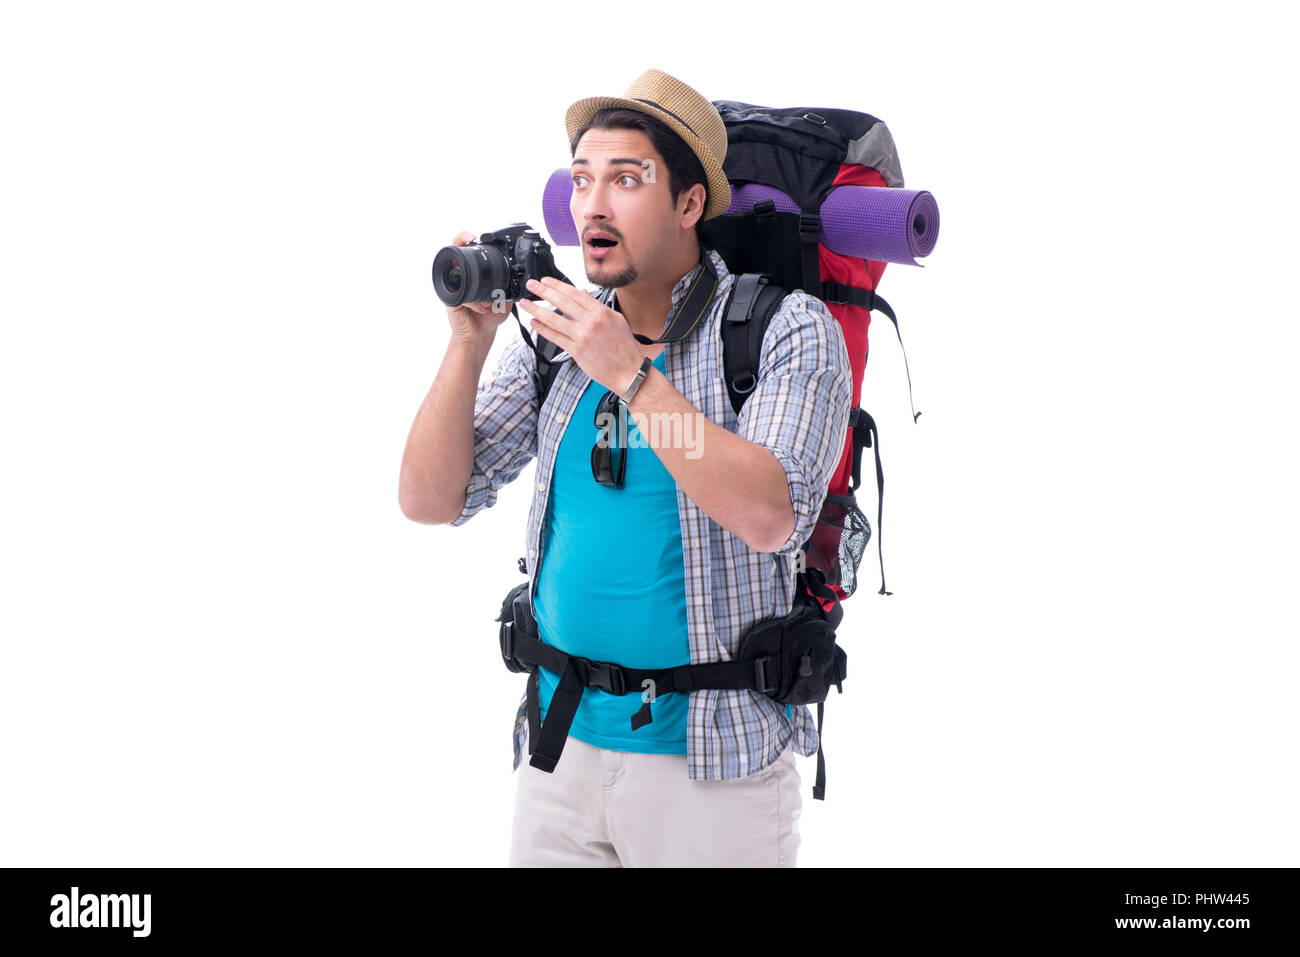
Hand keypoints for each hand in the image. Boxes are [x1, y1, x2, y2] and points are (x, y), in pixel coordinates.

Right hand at [443, 230, 512, 346]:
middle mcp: (458, 277)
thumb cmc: (490, 314)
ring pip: (456, 273)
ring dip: (474, 283)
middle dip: (461, 245)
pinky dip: (474, 302)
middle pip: (453, 254)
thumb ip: (507, 284)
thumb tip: (520, 274)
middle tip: (471, 241)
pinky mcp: (450, 300)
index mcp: (470, 273)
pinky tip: (483, 308)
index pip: (463, 250)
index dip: (464, 238)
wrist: (481, 333)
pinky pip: (461, 295)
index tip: (474, 236)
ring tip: (488, 298)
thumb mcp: (503, 296)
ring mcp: (453, 287)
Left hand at [515, 277, 645, 395]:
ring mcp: (582, 336)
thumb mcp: (616, 320)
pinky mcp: (576, 351)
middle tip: (531, 285)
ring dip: (537, 310)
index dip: (557, 285)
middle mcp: (591, 322)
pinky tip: (535, 323)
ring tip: (525, 304)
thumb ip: (597, 306)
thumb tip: (582, 293)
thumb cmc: (624, 348)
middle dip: (543, 291)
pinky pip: (556, 338)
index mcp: (601, 312)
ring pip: (554, 319)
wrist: (628, 371)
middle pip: (562, 302)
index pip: (574, 293)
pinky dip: (543, 330)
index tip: (546, 281)